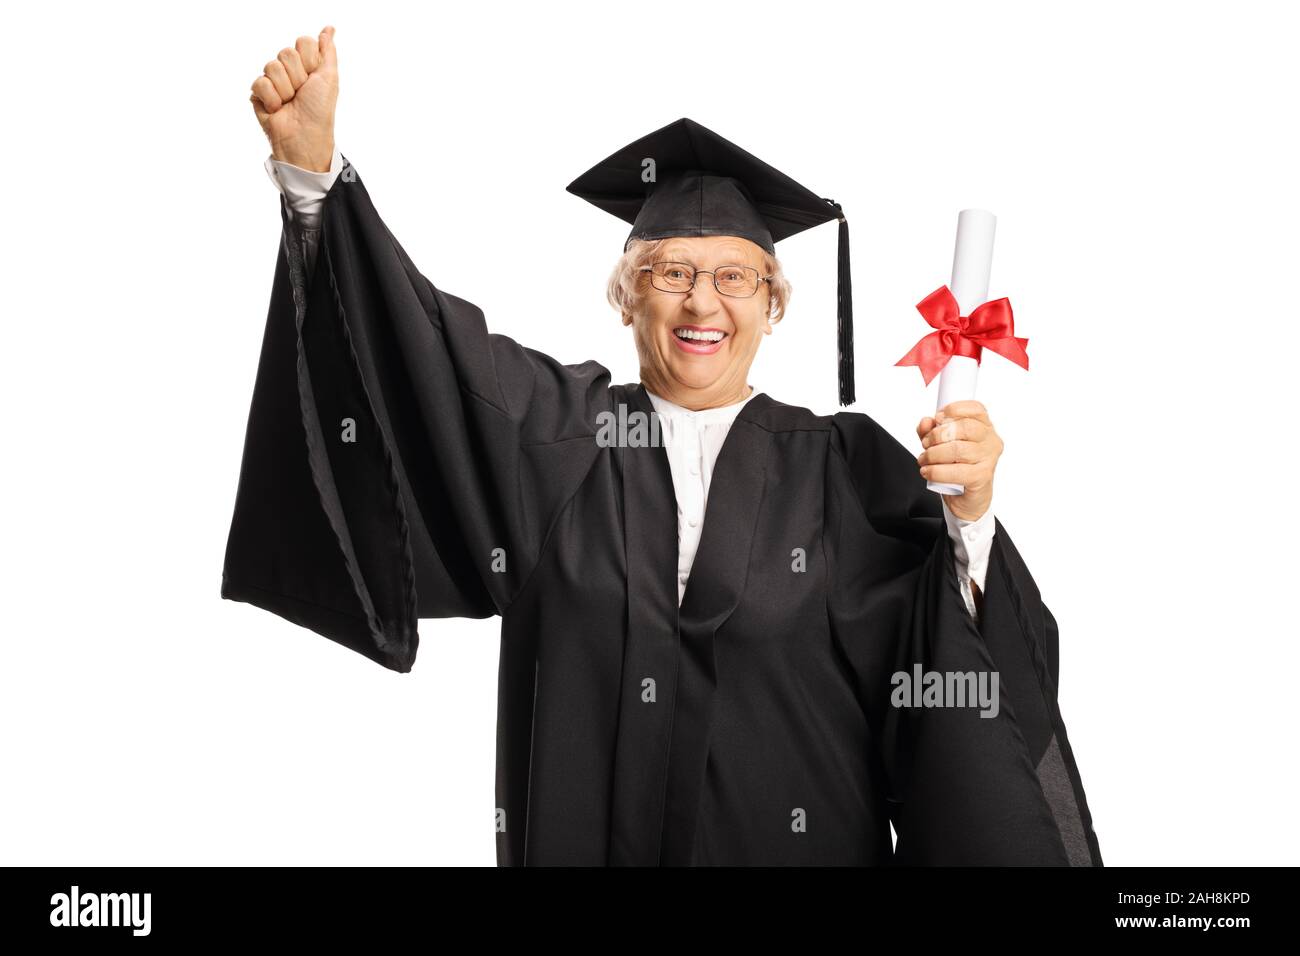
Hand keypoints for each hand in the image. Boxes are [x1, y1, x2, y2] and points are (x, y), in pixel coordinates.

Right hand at [249, 26, 337, 171]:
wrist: (305, 136)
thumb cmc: (319, 110)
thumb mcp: (330, 78)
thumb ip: (328, 51)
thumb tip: (329, 29)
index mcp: (306, 64)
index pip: (303, 43)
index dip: (310, 61)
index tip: (315, 78)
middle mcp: (289, 70)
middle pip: (286, 53)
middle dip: (298, 77)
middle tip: (302, 93)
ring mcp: (273, 81)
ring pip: (272, 66)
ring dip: (286, 89)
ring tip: (290, 103)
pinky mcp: (258, 93)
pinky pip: (260, 82)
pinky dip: (272, 98)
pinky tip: (278, 109)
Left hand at [915, 399, 1002, 520]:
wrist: (966, 499)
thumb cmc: (956, 467)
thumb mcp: (940, 445)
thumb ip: (931, 431)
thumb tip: (925, 422)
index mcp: (985, 427)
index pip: (976, 409)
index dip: (954, 409)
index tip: (937, 419)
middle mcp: (991, 441)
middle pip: (965, 427)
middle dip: (938, 434)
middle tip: (925, 444)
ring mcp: (988, 459)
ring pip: (957, 449)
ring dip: (933, 454)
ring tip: (924, 459)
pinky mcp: (981, 477)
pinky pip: (955, 471)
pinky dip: (936, 471)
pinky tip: (928, 471)